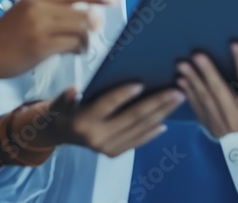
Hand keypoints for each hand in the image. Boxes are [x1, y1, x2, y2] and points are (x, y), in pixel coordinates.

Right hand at [0, 0, 115, 79]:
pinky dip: (78, 49)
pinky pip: (71, 45)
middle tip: (96, 31)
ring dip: (85, 40)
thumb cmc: (2, 37)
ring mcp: (40, 27)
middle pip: (79, 12)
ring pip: (78, 29)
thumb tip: (77, 18)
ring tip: (81, 47)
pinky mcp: (41, 46)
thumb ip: (47, 13)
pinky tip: (75, 52)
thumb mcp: (23, 15)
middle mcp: (39, 9)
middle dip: (92, 23)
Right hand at [11, 84, 184, 157]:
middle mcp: (97, 137)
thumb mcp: (59, 100)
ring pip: (139, 129)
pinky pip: (137, 141)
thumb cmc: (64, 109)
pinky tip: (165, 122)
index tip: (141, 83)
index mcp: (84, 120)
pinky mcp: (114, 153)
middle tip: (176, 90)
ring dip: (161, 114)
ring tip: (178, 100)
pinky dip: (152, 132)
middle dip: (157, 103)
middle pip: (132, 117)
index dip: (123, 94)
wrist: (60, 133)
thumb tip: (75, 89)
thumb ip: (67, 96)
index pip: (108, 104)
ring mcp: (107, 147)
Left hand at [176, 43, 237, 138]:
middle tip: (197, 55)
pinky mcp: (210, 128)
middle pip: (220, 91)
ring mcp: (222, 125)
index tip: (234, 44)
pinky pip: (197, 108)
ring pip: (205, 99)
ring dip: (192, 81)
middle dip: (207, 72)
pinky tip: (181, 80)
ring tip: (182, 65)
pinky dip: (188, 93)